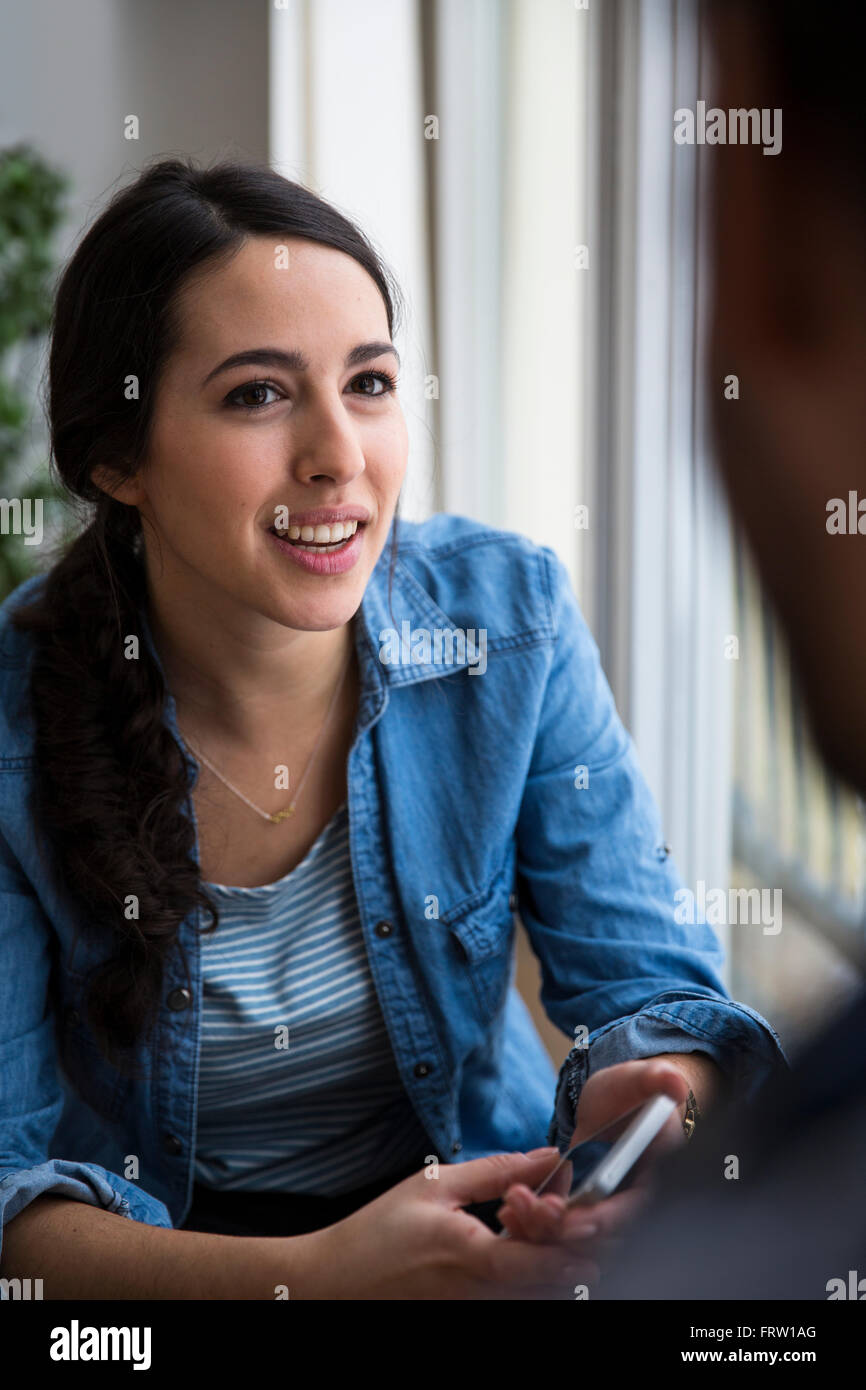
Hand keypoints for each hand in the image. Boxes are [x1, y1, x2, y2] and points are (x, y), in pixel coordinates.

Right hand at [289, 1149, 599, 1299]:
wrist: (337, 1281)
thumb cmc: (380, 1229)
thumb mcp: (434, 1183)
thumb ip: (495, 1171)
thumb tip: (545, 1157)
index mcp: (469, 1254)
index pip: (537, 1259)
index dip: (571, 1242)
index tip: (592, 1220)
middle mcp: (477, 1292)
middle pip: (546, 1284)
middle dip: (571, 1255)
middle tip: (581, 1226)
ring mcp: (473, 1309)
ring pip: (533, 1295)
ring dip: (551, 1268)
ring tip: (550, 1237)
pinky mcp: (466, 1313)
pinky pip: (510, 1299)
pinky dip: (527, 1279)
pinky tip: (519, 1254)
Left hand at [496, 1057, 694, 1255]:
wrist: (612, 1105)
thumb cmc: (631, 1094)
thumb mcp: (640, 1080)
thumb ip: (657, 1079)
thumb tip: (673, 1083)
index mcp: (657, 1180)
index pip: (634, 1214)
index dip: (604, 1221)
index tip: (570, 1220)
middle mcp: (632, 1206)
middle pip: (602, 1240)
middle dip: (564, 1232)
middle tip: (530, 1210)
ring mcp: (605, 1215)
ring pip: (576, 1245)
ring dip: (543, 1233)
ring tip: (512, 1207)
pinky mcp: (580, 1216)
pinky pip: (558, 1236)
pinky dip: (534, 1230)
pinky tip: (511, 1213)